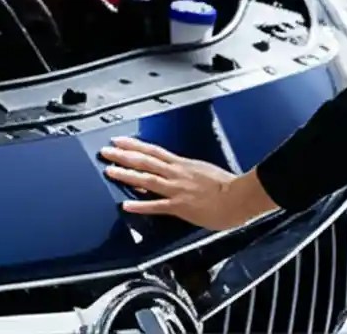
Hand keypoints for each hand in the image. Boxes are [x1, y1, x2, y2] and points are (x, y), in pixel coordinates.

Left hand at [99, 137, 277, 230]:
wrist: (241, 196)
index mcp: (182, 165)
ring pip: (147, 179)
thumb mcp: (203, 172)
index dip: (134, 145)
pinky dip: (141, 205)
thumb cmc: (228, 186)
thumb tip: (171, 173)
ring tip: (110, 172)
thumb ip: (185, 172)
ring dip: (127, 175)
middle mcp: (177, 174)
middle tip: (105, 152)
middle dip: (123, 156)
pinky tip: (126, 205)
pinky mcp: (181, 206)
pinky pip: (157, 206)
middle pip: (145, 161)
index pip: (153, 151)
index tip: (119, 141)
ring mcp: (177, 189)